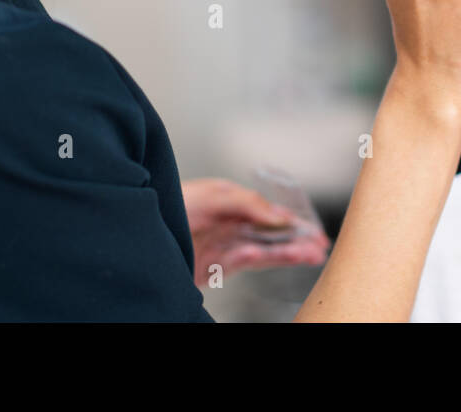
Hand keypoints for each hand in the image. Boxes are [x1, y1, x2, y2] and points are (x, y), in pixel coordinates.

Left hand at [181, 177, 329, 285]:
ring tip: (311, 254)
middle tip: (320, 244)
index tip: (310, 226)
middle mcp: (230, 224)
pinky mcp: (216, 266)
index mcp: (231, 202)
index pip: (268, 210)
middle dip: (297, 238)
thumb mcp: (212, 194)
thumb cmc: (170, 203)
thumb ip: (247, 202)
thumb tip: (277, 214)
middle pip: (271, 232)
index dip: (290, 218)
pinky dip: (259, 258)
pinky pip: (244, 262)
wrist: (140, 235)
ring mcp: (224, 245)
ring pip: (264, 248)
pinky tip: (273, 255)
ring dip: (287, 251)